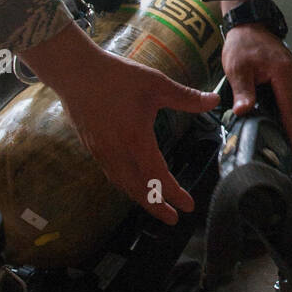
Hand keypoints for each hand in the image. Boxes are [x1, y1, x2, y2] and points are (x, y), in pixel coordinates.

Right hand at [19, 22, 219, 224]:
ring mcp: (102, 152)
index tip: (188, 205)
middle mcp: (117, 153)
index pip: (159, 177)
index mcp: (136, 140)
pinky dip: (126, 186)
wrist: (76, 72)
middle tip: (173, 219)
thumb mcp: (156, 84)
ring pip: (123, 184)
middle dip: (156, 207)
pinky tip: (132, 183)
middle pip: (139, 190)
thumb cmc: (117, 76)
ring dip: (140, 198)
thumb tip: (215, 100)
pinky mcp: (92, 148)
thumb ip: (186, 97)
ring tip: (155, 205)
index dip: (174, 194)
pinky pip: (112, 175)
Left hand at [221, 25, 291, 144]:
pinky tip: (276, 105)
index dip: (290, 130)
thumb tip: (244, 112)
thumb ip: (243, 91)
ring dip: (291, 112)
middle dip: (289, 123)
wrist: (249, 25)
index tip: (289, 147)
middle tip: (273, 135)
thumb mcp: (237, 69)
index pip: (291, 109)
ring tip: (274, 121)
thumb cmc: (242, 45)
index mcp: (283, 73)